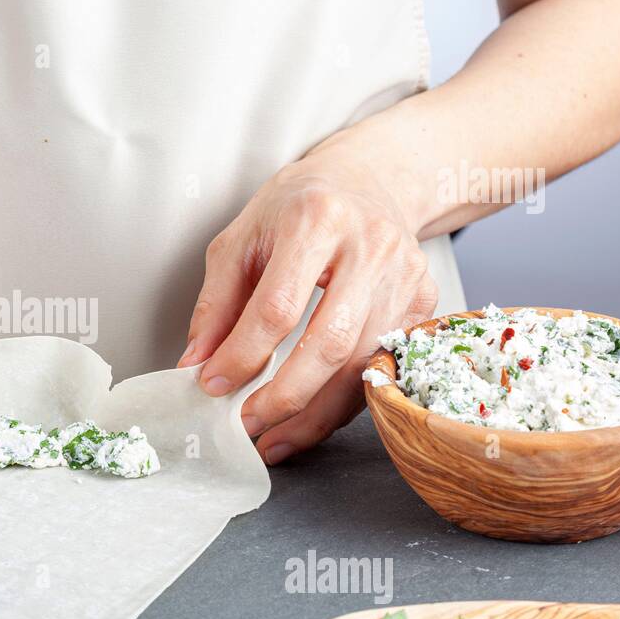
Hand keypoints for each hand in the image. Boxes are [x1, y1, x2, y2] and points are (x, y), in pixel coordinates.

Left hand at [178, 154, 437, 463]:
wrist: (368, 180)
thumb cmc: (297, 208)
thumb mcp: (241, 239)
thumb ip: (216, 304)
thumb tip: (197, 364)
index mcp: (315, 220)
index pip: (278, 307)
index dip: (242, 355)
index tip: (212, 385)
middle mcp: (369, 247)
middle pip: (329, 343)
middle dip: (282, 397)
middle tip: (245, 426)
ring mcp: (404, 276)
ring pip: (360, 366)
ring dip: (312, 415)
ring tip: (271, 438)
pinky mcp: (423, 302)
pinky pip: (379, 367)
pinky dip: (341, 403)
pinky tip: (309, 419)